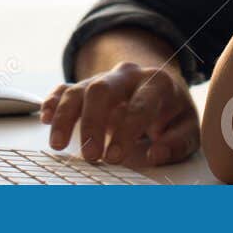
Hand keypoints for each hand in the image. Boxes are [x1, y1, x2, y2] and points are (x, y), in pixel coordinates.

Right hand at [40, 62, 199, 165]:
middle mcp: (127, 76)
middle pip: (102, 90)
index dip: (126, 132)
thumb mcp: (188, 126)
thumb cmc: (172, 111)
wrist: (159, 84)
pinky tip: (44, 117)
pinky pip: (65, 88)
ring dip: (65, 116)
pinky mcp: (86, 86)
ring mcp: (104, 78)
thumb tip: (156, 154)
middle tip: (90, 155)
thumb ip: (178, 143)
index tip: (115, 157)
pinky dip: (52, 101)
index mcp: (156, 83)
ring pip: (79, 89)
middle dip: (92, 122)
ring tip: (58, 144)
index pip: (139, 105)